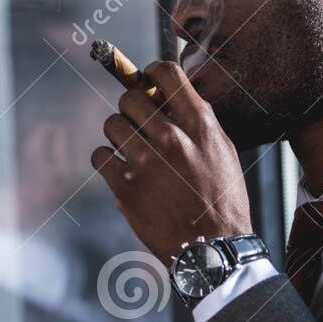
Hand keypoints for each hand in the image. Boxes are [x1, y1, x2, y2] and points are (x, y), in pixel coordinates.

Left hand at [92, 61, 254, 263]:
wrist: (211, 247)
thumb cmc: (221, 200)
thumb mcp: (223, 152)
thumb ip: (198, 123)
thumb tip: (171, 98)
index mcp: (199, 125)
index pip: (166, 73)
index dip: (152, 75)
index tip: (149, 85)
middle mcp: (171, 138)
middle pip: (130, 98)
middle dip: (131, 108)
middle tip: (138, 124)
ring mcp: (145, 162)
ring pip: (112, 124)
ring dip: (118, 134)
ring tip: (130, 150)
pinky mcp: (124, 186)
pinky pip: (99, 155)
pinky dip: (106, 160)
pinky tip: (119, 170)